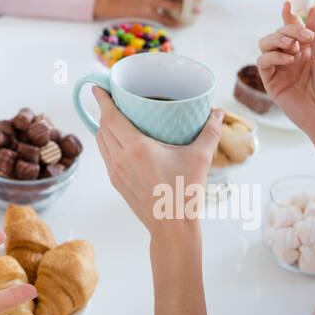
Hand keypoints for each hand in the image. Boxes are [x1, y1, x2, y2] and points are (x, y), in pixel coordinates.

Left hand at [92, 87, 222, 237]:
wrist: (173, 228)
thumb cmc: (186, 193)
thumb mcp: (200, 158)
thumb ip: (210, 132)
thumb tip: (217, 111)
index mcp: (137, 148)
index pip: (110, 117)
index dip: (102, 100)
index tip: (97, 87)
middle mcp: (121, 159)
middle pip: (103, 127)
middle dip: (104, 110)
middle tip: (111, 98)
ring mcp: (116, 172)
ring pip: (102, 142)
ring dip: (104, 127)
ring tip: (114, 116)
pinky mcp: (116, 182)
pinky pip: (106, 156)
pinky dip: (108, 143)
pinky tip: (119, 140)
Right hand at [256, 2, 314, 144]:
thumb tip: (314, 7)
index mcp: (309, 51)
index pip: (295, 28)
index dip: (290, 15)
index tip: (290, 3)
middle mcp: (293, 58)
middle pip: (279, 33)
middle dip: (288, 29)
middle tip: (303, 36)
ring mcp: (282, 70)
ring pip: (266, 45)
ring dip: (277, 39)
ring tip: (293, 47)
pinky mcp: (272, 83)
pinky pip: (263, 62)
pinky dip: (273, 56)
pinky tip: (288, 59)